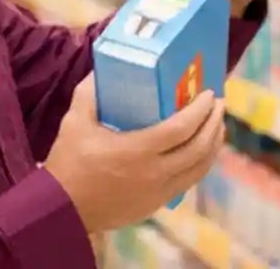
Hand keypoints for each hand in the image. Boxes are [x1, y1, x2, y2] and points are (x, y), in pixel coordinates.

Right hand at [45, 75, 225, 232]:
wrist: (61, 210)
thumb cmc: (68, 163)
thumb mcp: (75, 122)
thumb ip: (89, 93)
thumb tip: (100, 70)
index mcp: (137, 151)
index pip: (182, 129)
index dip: (200, 110)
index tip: (209, 94)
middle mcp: (154, 173)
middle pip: (199, 148)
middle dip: (214, 123)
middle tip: (218, 104)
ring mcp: (158, 193)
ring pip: (199, 169)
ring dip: (212, 145)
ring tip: (216, 126)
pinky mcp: (155, 205)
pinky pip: (188, 182)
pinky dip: (200, 164)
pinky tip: (200, 152)